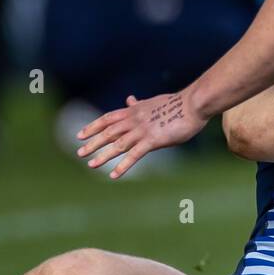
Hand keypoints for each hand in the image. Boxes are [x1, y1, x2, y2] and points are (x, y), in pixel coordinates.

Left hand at [76, 91, 206, 178]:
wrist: (193, 105)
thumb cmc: (177, 104)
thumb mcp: (153, 102)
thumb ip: (139, 105)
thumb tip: (130, 99)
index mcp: (134, 110)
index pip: (107, 119)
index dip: (92, 127)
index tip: (80, 135)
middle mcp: (134, 120)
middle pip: (108, 132)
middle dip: (93, 143)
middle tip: (80, 153)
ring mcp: (142, 130)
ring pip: (118, 144)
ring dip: (103, 155)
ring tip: (91, 164)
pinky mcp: (153, 140)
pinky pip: (134, 155)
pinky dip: (123, 166)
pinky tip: (114, 175)